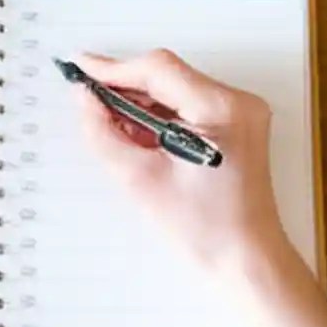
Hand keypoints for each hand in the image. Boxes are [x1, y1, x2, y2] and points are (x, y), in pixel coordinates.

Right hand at [74, 50, 286, 271]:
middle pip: (167, 75)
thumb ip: (104, 133)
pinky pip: (187, 105)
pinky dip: (158, 115)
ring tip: (108, 121)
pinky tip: (136, 132)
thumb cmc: (206, 230)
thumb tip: (85, 99)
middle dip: (125, 87)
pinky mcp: (234, 125)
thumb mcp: (140, 179)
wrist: (245, 259)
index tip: (81, 67)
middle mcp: (237, 102)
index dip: (114, 68)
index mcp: (221, 110)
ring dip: (140, 102)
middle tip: (87, 98)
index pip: (158, 70)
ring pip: (175, 88)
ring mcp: (239, 112)